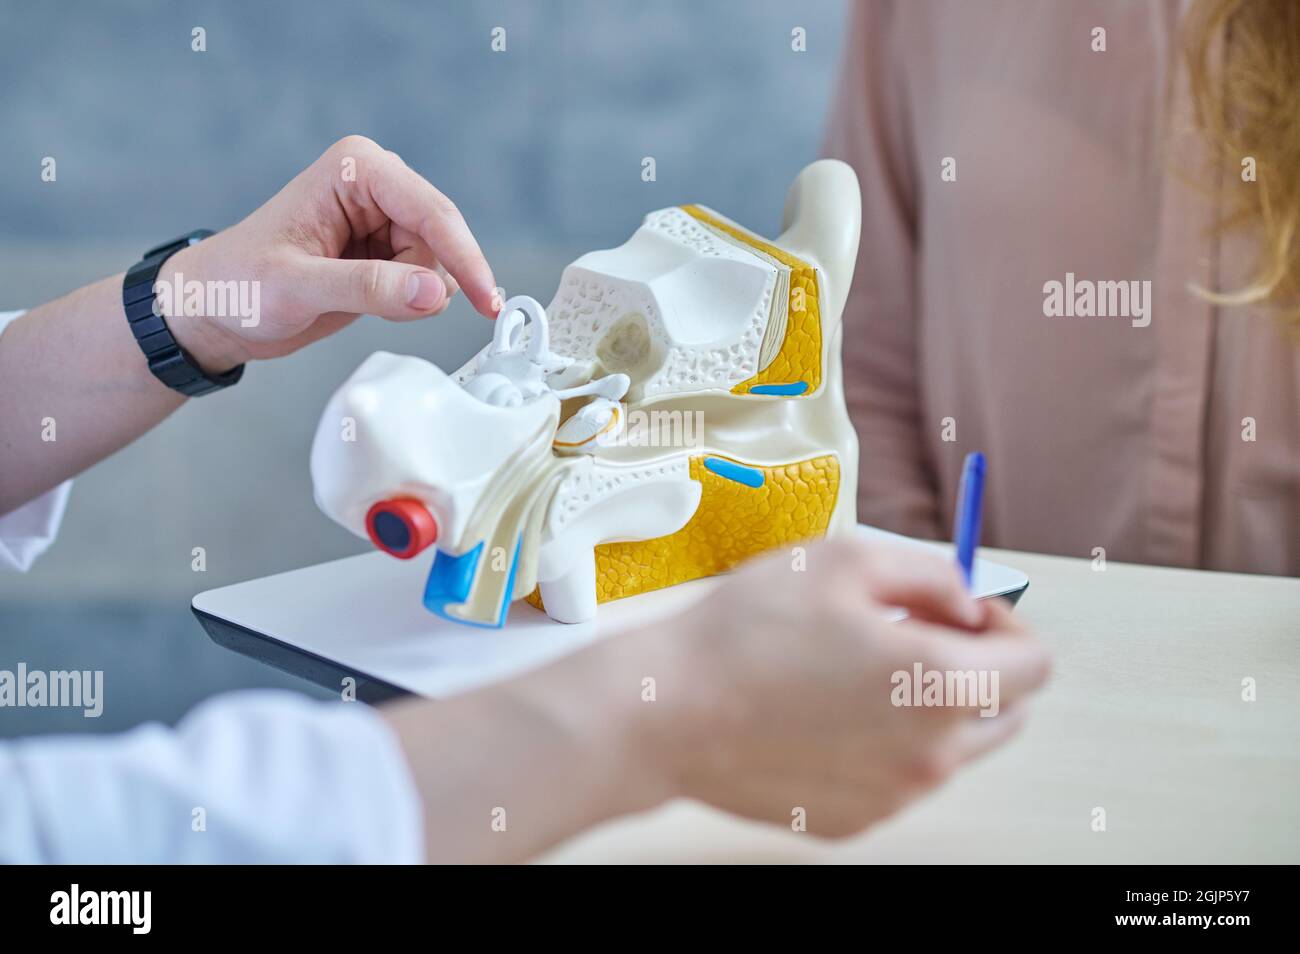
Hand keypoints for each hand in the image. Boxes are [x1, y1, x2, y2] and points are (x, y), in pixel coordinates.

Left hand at [161, 135, 497, 371]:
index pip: (433, 212)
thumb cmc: (238, 285)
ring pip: (439, 265)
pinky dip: (407, 302)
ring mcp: (384, 219)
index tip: (486, 301)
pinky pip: (426, 281)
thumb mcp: (298, 288)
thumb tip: (435, 292)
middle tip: (377, 306)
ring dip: (411, 294)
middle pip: (442, 239)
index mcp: (355, 170)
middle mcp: (376, 186)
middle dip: (423, 281)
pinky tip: (365, 302)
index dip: (465, 258)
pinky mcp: (386, 252)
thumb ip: (370, 288)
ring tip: (350, 298)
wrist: (213, 310)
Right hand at [642, 536, 1050, 837]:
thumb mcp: (846, 559)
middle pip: (1005, 714)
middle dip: (976, 667)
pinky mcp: (855, 820)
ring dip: (926, 705)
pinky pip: (897, 777)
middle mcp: (933, 755)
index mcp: (942, 685)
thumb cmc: (748, 631)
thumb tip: (969, 602)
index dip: (1008, 625)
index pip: (1035, 666)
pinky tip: (822, 710)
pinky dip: (881, 743)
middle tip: (910, 633)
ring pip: (950, 746)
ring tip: (851, 669)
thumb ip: (932, 575)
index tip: (966, 610)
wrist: (666, 712)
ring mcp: (894, 797)